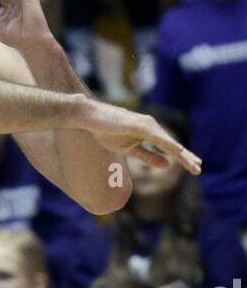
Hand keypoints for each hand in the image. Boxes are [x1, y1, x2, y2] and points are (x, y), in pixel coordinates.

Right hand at [78, 96, 201, 173]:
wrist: (89, 118)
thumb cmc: (106, 131)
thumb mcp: (130, 149)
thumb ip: (148, 156)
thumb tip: (166, 164)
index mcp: (149, 133)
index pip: (169, 148)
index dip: (182, 157)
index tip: (194, 166)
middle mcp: (151, 127)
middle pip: (172, 145)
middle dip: (186, 158)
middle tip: (198, 169)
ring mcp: (145, 125)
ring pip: (167, 142)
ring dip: (181, 154)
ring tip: (192, 165)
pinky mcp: (138, 125)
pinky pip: (156, 137)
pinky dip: (167, 144)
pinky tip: (178, 151)